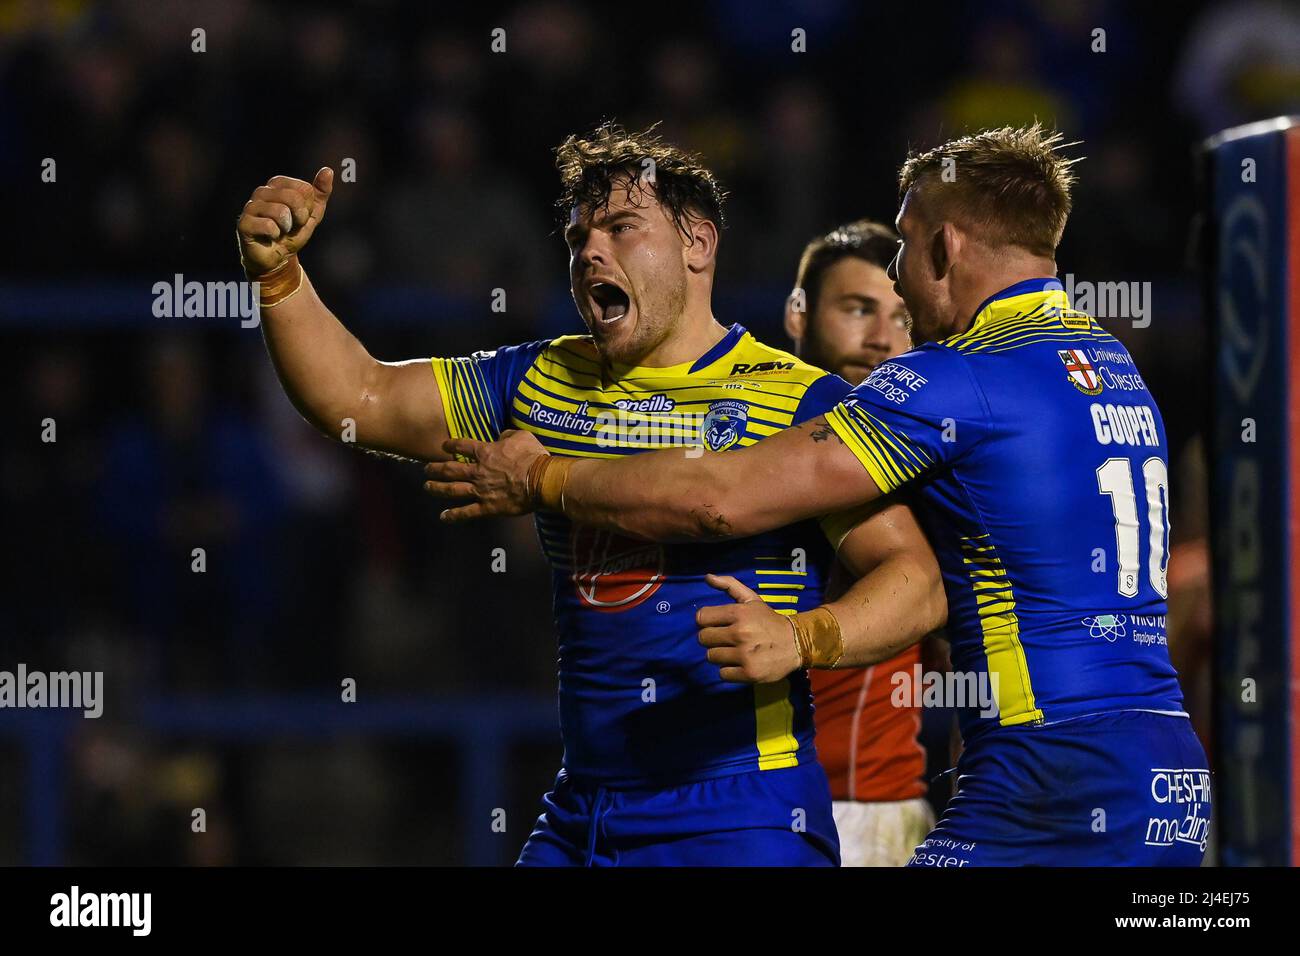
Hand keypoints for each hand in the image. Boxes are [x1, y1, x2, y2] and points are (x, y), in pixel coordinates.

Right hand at [237, 167, 333, 276]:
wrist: (277, 258)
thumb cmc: (292, 233)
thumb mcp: (312, 214)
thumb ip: (320, 193)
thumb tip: (328, 171)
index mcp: (277, 184)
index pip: (304, 189)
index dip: (308, 208)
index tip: (300, 217)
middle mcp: (262, 191)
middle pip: (293, 197)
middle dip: (300, 217)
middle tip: (291, 226)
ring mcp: (251, 206)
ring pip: (280, 211)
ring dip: (286, 227)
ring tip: (280, 231)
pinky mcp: (244, 223)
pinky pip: (268, 225)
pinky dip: (275, 235)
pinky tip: (270, 237)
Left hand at [423, 429, 548, 521]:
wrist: (540, 480)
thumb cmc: (533, 456)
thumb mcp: (522, 436)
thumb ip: (507, 435)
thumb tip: (502, 436)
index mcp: (485, 452)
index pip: (462, 446)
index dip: (451, 445)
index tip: (444, 446)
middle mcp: (478, 471)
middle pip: (450, 469)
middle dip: (435, 469)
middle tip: (426, 469)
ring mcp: (480, 490)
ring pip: (452, 489)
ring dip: (437, 488)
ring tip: (427, 487)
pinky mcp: (487, 507)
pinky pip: (467, 512)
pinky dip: (454, 516)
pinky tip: (443, 517)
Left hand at [696, 574, 802, 683]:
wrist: (796, 643)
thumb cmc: (769, 620)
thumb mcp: (752, 599)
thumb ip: (729, 585)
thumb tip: (707, 577)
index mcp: (739, 613)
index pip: (701, 617)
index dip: (706, 621)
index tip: (717, 624)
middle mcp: (740, 633)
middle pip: (703, 638)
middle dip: (712, 639)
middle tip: (726, 639)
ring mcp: (744, 655)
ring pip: (711, 657)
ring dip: (720, 655)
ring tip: (734, 652)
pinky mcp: (749, 674)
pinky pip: (722, 674)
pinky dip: (729, 671)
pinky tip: (740, 664)